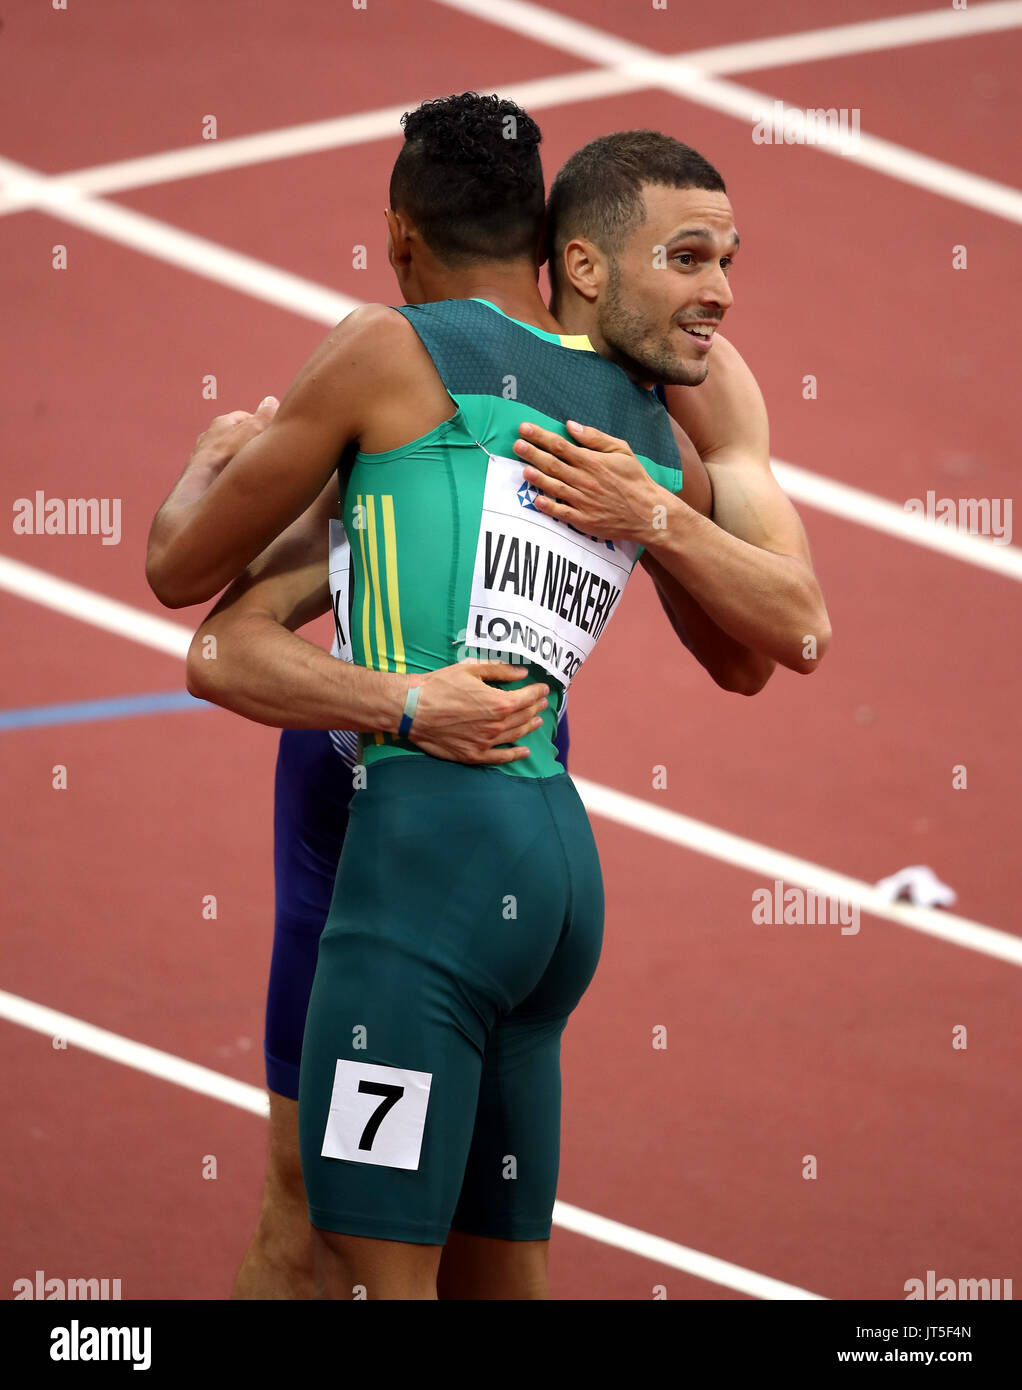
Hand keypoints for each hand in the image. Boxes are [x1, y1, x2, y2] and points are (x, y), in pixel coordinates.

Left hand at [191, 396, 279, 477]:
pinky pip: (219, 469)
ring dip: (237, 458)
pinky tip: (237, 480)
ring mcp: (204, 455)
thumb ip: (263, 416)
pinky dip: (228, 472)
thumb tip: (271, 400)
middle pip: (234, 435)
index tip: (271, 432)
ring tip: (250, 468)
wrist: (202, 482)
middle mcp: (210, 436)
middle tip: (263, 451)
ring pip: (225, 453)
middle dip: (248, 441)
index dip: (260, 424)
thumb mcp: (252, 431)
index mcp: (222, 422)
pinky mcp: (202, 473)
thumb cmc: (227, 455)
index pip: (244, 417)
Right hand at [409, 660, 549, 764]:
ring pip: (515, 735)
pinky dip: (515, 755)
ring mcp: (486, 743)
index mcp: (499, 703)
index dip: (537, 692)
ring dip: (529, 727)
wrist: (413, 709)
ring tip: (536, 721)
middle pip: (524, 716)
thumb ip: (500, 671)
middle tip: (542, 703)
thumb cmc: (440, 685)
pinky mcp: (474, 755)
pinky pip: (500, 757)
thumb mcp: (471, 669)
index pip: (527, 697)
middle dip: (535, 707)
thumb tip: (522, 673)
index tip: (543, 688)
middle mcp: (497, 725)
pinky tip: (524, 752)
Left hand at [513, 419, 663, 546]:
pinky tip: (536, 500)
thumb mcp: (622, 451)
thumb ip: (595, 438)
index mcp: (593, 462)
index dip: (540, 436)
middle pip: (554, 464)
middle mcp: (586, 480)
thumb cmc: (634, 479)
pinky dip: (549, 507)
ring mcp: (584, 501)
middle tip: (516, 445)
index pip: (561, 446)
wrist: (648, 512)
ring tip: (523, 469)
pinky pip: (563, 513)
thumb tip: (571, 425)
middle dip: (533, 453)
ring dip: (537, 479)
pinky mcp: (585, 520)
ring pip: (555, 487)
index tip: (524, 429)